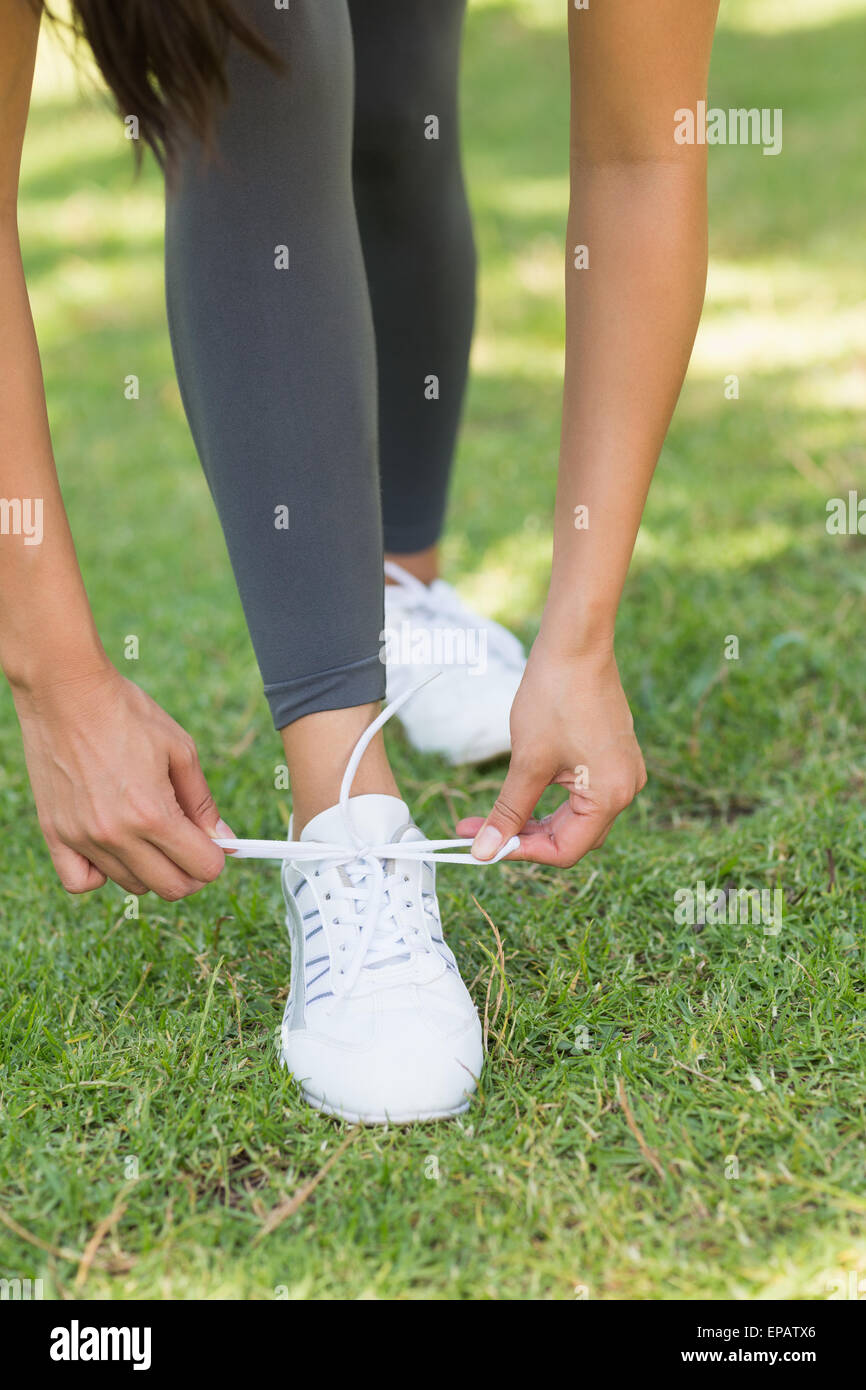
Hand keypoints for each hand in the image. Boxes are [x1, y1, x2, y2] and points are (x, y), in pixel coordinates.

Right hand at [13, 665, 233, 898]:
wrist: (66, 692)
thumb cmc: (126, 713)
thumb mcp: (180, 750)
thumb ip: (203, 802)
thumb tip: (224, 839)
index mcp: (153, 813)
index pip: (201, 867)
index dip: (216, 858)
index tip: (214, 844)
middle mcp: (116, 834)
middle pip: (169, 887)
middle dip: (190, 872)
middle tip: (189, 846)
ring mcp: (82, 837)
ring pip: (130, 885)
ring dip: (150, 869)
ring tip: (150, 833)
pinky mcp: (55, 833)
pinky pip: (80, 881)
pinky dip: (101, 874)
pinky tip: (112, 849)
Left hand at [457, 641, 645, 866]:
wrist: (575, 645)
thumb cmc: (555, 697)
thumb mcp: (527, 762)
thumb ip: (508, 811)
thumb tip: (484, 851)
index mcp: (611, 796)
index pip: (566, 851)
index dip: (523, 852)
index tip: (485, 845)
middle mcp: (626, 789)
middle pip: (572, 837)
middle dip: (524, 836)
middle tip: (477, 831)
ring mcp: (622, 771)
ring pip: (574, 817)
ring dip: (533, 819)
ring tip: (491, 814)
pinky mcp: (612, 756)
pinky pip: (581, 794)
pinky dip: (549, 799)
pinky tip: (519, 792)